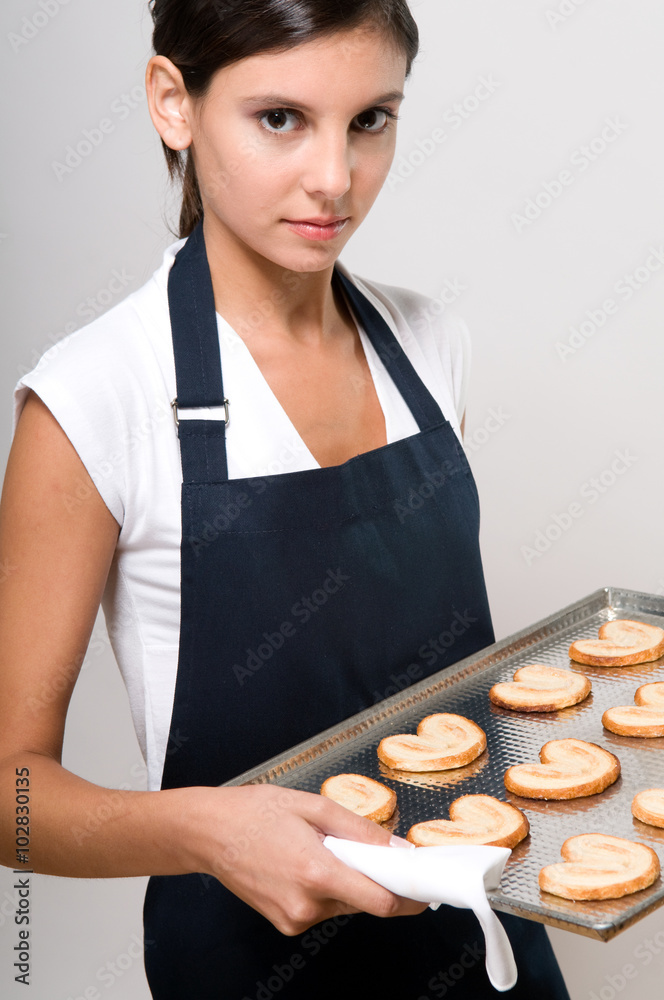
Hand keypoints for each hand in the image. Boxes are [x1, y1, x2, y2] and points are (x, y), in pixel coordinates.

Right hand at [188, 784, 428, 934]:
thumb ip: (361, 831)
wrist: (209, 832)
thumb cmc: (257, 812)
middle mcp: (307, 905)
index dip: (409, 896)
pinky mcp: (285, 923)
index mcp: (317, 872)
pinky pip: (323, 908)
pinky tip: (304, 863)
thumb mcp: (315, 806)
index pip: (381, 902)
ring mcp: (294, 919)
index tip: (425, 888)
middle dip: (374, 878)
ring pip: (344, 904)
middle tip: (366, 848)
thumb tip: (398, 850)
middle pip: (365, 902)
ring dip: (347, 880)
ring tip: (319, 848)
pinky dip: (326, 888)